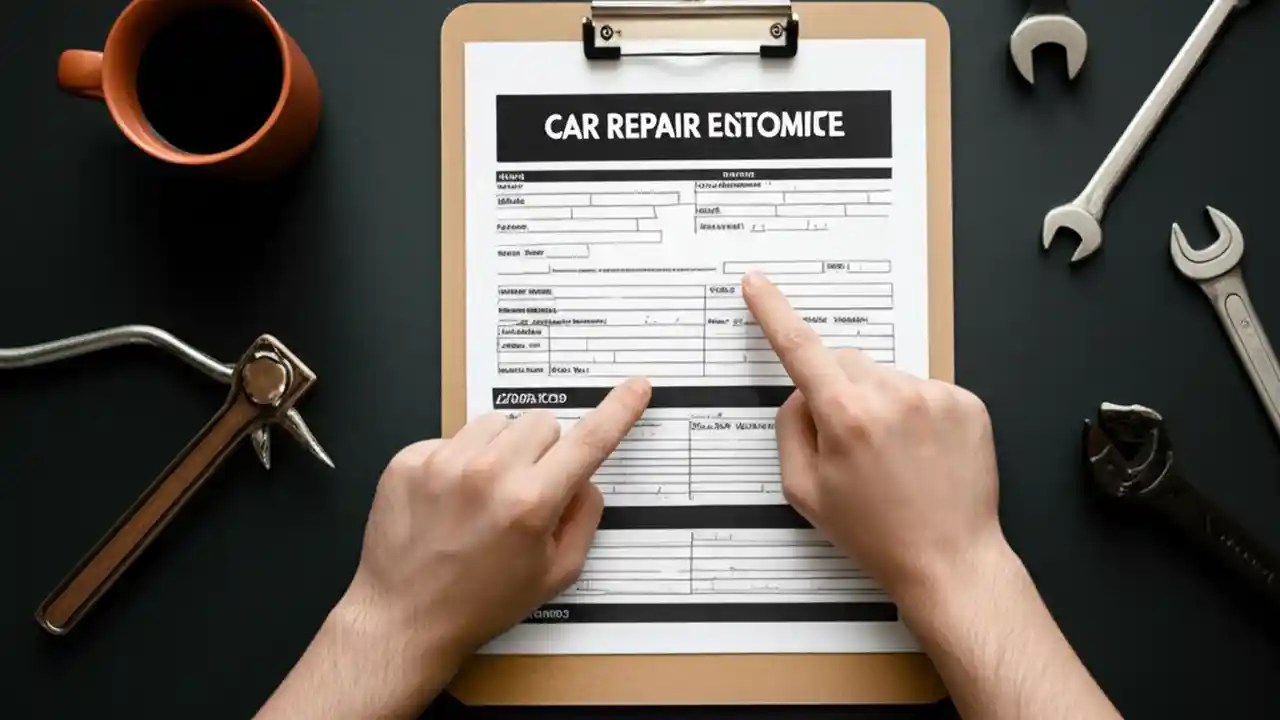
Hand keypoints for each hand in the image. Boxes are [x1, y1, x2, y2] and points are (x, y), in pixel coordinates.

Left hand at [342, 378, 650, 673]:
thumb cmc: (479, 603)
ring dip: (500, 451)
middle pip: (542, 423)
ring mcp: (443, 463)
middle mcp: (487, 475)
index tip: (635, 388)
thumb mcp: (555, 574)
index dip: (618, 411)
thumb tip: (584, 479)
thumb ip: (583, 518)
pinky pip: (452, 437)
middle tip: (527, 490)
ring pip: (496, 423)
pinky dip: (459, 461)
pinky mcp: (409, 460)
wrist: (405, 617)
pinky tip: (450, 499)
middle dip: (545, 452)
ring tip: (483, 496)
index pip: (589, 442)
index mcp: (530, 504)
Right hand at [742, 272, 1002, 601]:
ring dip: (879, 402)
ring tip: (893, 455)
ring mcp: (934, 397)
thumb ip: (790, 430)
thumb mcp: (805, 491)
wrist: (948, 559)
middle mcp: (891, 397)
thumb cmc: (877, 534)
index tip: (758, 285)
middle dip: (836, 389)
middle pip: (845, 362)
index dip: (773, 311)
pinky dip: (915, 412)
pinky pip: (923, 389)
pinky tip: (920, 453)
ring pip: (886, 376)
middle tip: (847, 441)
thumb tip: (800, 394)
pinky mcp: (966, 403)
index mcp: (846, 418)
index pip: (799, 347)